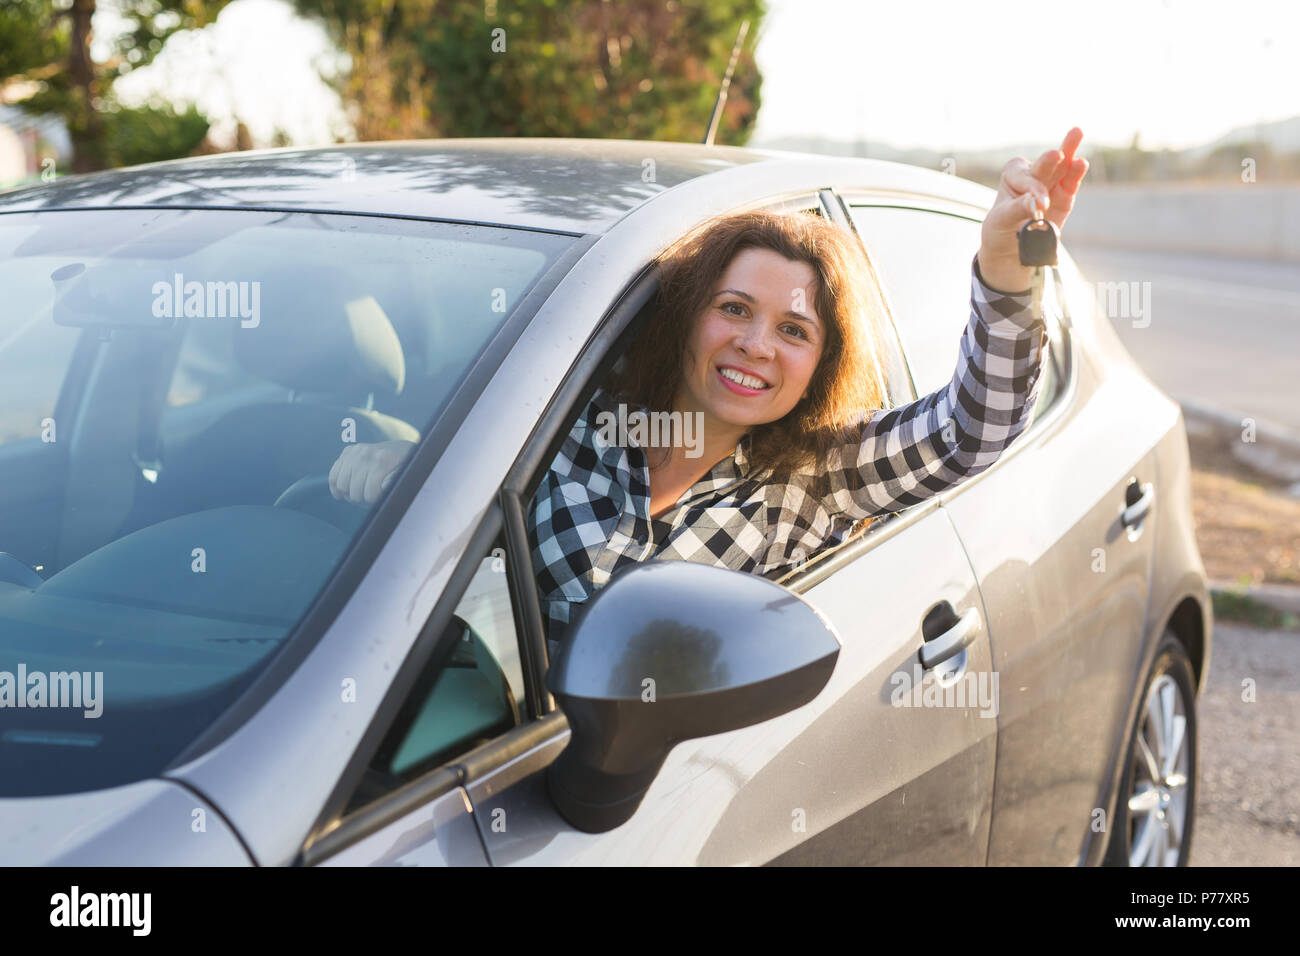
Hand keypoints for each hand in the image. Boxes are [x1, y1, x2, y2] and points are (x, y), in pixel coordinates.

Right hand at [328, 440, 415, 504]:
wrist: (401, 449)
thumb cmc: (404, 468)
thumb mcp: (405, 474)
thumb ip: (395, 481)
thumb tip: (384, 486)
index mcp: (382, 461)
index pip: (369, 494)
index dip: (375, 500)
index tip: (381, 496)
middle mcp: (366, 454)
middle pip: (354, 492)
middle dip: (363, 499)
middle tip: (371, 495)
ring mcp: (355, 452)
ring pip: (341, 486)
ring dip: (350, 494)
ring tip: (361, 492)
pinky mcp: (348, 452)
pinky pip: (333, 475)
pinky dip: (336, 487)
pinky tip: (342, 494)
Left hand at [978, 127, 1088, 293]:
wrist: (1010, 245)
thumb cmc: (1001, 227)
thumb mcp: (1002, 219)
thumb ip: (1019, 209)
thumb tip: (1038, 203)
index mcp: (1013, 174)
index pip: (1026, 180)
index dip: (1034, 191)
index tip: (1041, 206)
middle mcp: (1033, 174)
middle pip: (1044, 165)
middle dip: (1050, 159)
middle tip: (1055, 154)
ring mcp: (1051, 182)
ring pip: (1061, 166)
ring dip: (1070, 151)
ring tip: (1076, 133)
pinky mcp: (1065, 195)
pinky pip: (1071, 182)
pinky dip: (1076, 174)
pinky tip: (1081, 163)